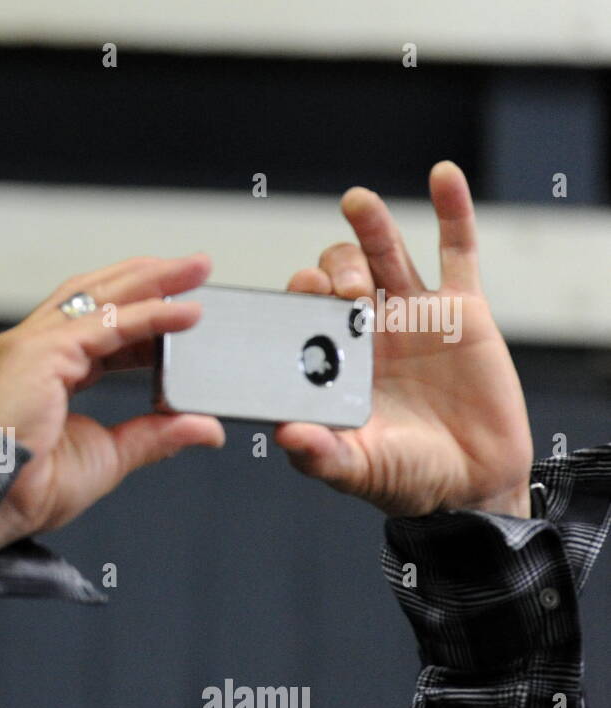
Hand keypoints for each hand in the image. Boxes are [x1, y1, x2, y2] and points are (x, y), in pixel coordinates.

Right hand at [0, 256, 224, 563]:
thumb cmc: (29, 489)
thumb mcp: (110, 456)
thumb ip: (156, 435)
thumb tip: (203, 428)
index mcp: (40, 371)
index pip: (97, 326)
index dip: (142, 313)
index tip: (182, 308)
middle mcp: (31, 350)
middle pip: (97, 297)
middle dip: (149, 279)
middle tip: (197, 267)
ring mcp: (31, 346)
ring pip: (100, 298)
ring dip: (152, 282)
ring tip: (195, 271)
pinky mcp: (41, 352)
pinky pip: (107, 325)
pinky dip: (149, 316)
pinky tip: (184, 313)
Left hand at [278, 161, 532, 517]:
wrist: (470, 483)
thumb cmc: (403, 477)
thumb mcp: (356, 469)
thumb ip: (320, 453)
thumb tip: (285, 435)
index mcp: (329, 358)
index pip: (301, 310)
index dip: (297, 296)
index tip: (301, 298)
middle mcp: (365, 329)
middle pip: (337, 274)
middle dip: (334, 271)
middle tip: (344, 292)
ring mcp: (412, 314)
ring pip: (386, 254)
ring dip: (369, 226)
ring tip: (356, 204)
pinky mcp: (462, 310)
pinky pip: (457, 251)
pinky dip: (452, 211)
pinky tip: (442, 175)